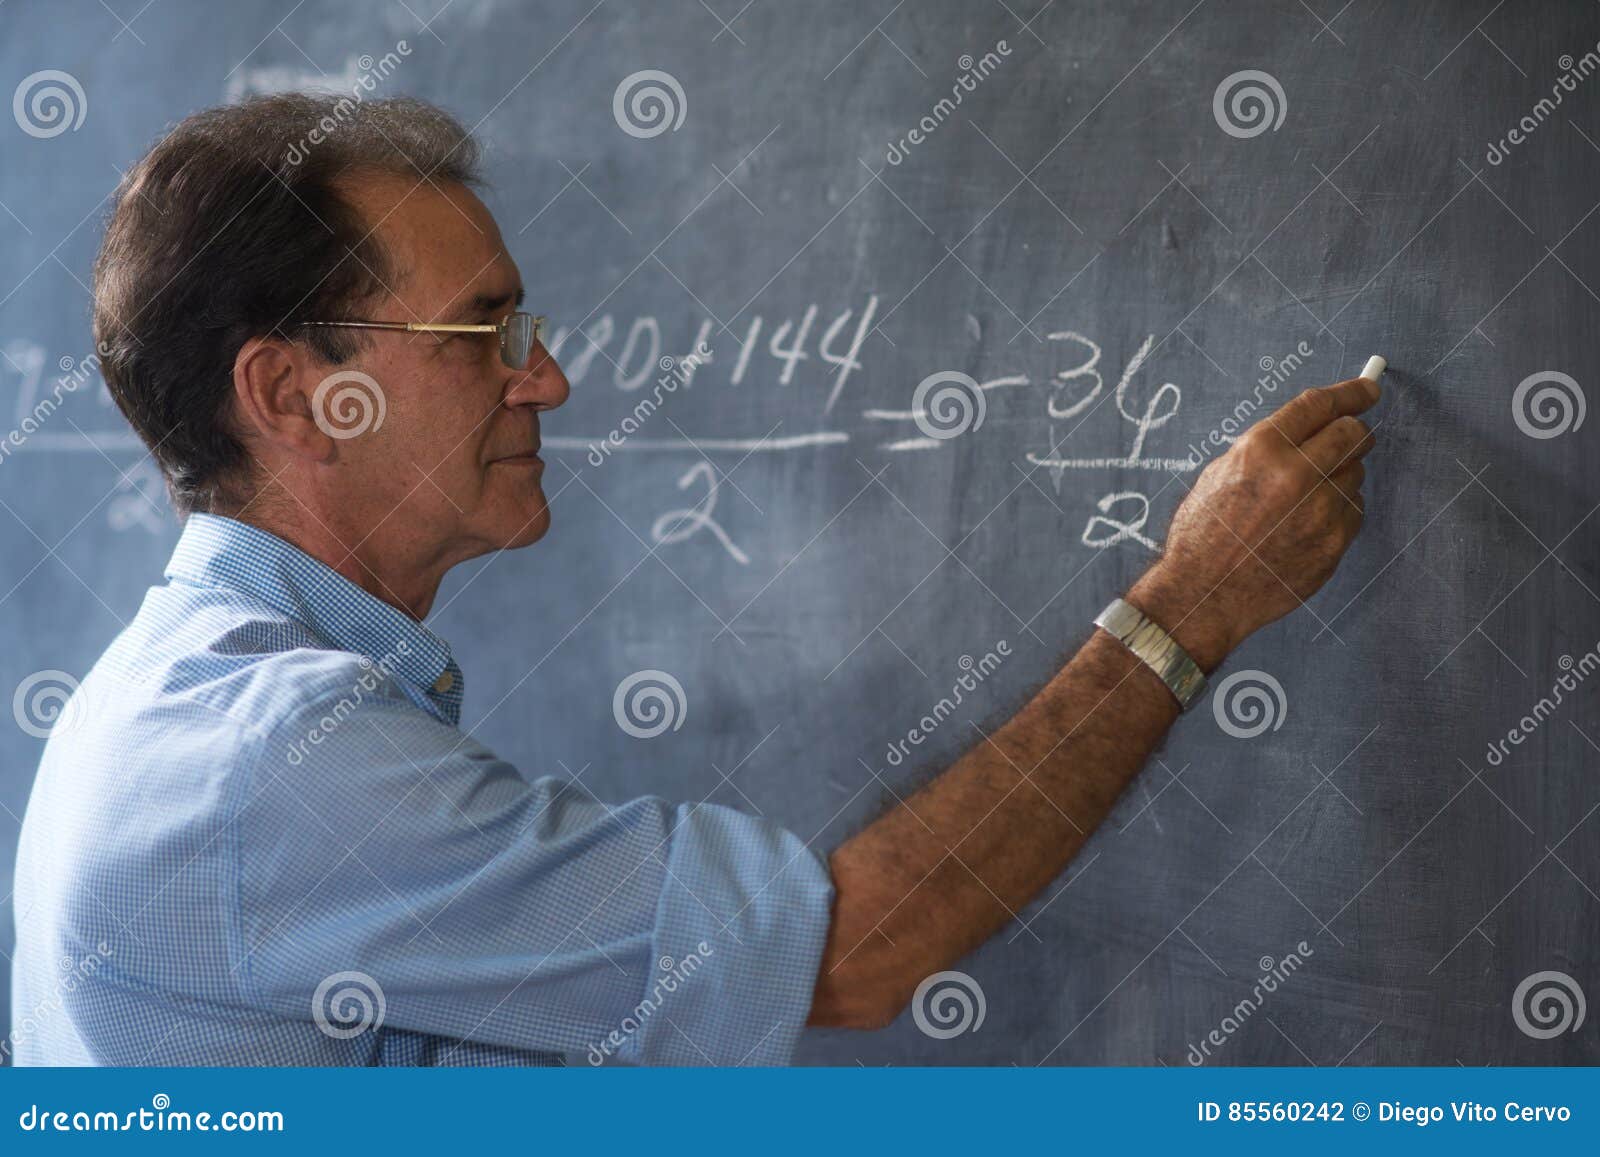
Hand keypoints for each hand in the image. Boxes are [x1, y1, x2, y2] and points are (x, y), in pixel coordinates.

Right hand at [1128, 375, 1378, 668]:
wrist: (1204, 594)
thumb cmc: (1204, 534)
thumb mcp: (1220, 474)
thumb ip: (1267, 448)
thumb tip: (1310, 429)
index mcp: (1261, 449)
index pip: (1320, 405)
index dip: (1351, 392)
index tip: (1368, 388)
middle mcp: (1296, 474)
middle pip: (1353, 433)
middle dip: (1354, 430)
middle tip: (1350, 435)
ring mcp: (1321, 511)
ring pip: (1356, 473)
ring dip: (1340, 476)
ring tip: (1304, 498)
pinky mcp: (1334, 542)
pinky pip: (1353, 511)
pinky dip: (1337, 512)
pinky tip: (1306, 525)